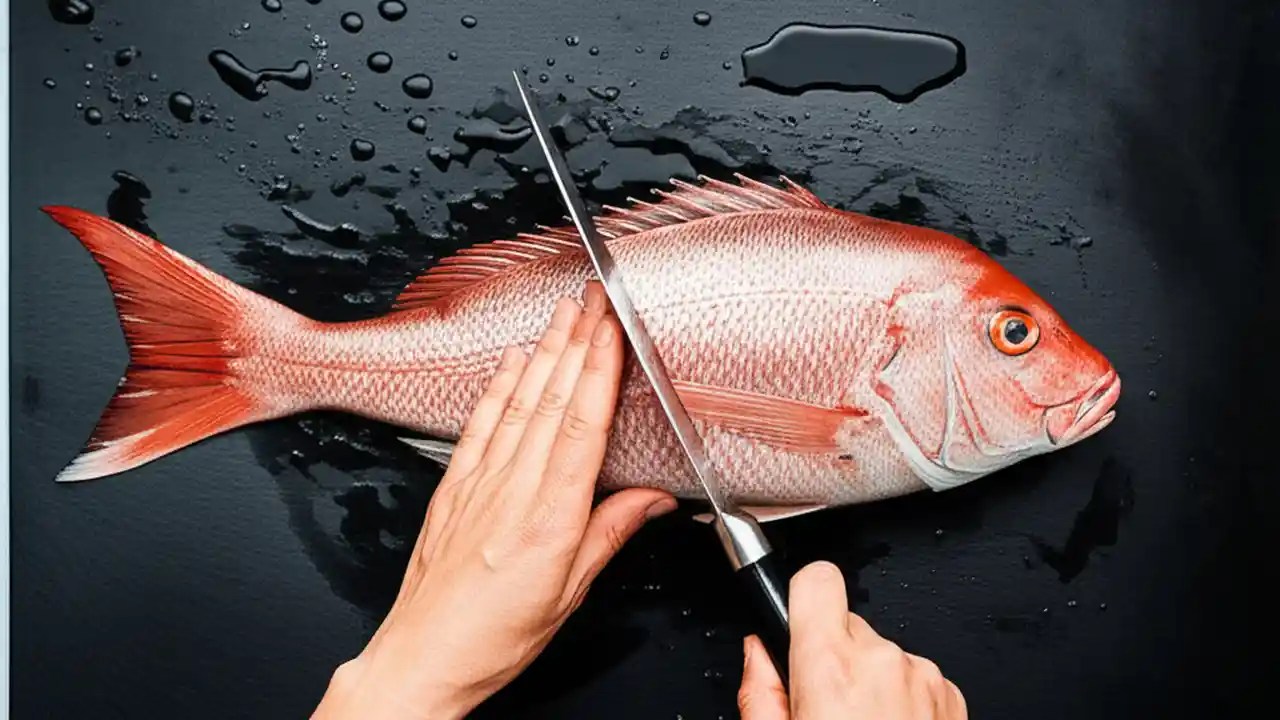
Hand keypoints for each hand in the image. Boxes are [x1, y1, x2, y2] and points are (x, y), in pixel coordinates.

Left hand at [313, 283, 676, 719]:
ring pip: (519, 403)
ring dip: (544, 352)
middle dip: (577, 341)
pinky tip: (511, 362)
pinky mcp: (453, 488)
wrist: (423, 658)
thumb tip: (654, 499)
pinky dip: (497, 387)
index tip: (614, 328)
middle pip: (552, 400)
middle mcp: (513, 490)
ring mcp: (479, 484)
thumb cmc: (494, 637)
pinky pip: (479, 425)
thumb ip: (611, 534)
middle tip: (593, 296)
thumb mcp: (570, 594)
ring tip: (562, 313)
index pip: (583, 424)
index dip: (600, 370)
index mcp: (550, 517)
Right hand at [737, 562, 966, 719]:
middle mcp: (882, 662)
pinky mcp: (950, 697)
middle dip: (833, 654)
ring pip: (882, 654)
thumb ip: (760, 691)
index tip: (796, 619)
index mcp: (830, 667)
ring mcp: (923, 678)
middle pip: (847, 624)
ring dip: (870, 681)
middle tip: (823, 707)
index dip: (802, 597)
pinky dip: (900, 700)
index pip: (817, 580)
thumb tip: (758, 654)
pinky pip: (914, 678)